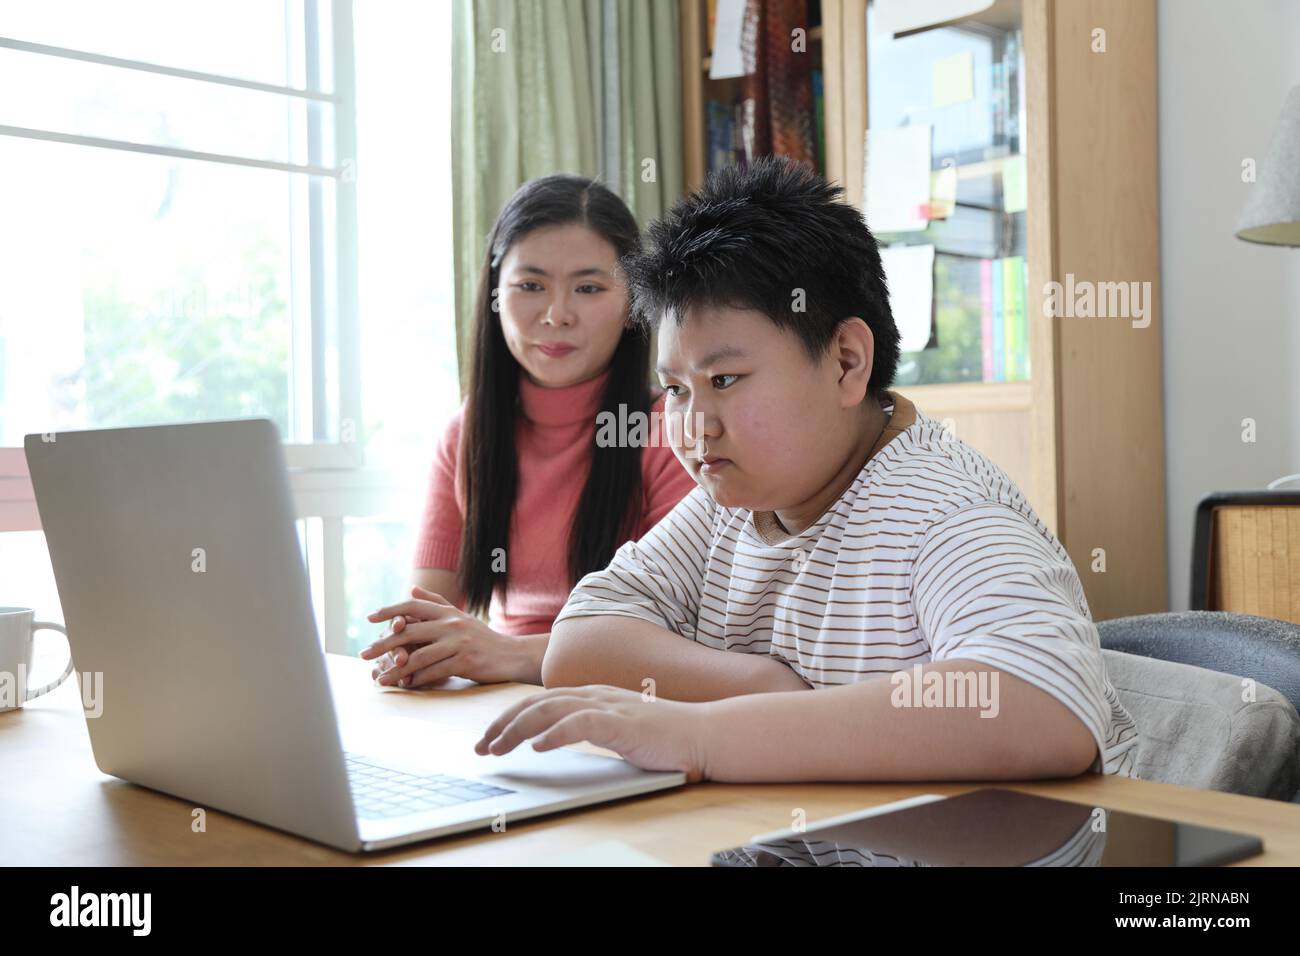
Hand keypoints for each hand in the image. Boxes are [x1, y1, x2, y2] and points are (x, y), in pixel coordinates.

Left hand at [360, 586, 529, 686]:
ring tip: (380, 678)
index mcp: (448, 612)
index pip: (412, 605)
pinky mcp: (465, 662)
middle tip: (364, 654)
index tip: (369, 618)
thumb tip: (411, 587)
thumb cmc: (483, 638)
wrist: (512, 656)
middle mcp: (451, 624)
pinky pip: (434, 672)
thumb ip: (436, 602)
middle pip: (409, 631)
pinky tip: (405, 686)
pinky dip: (417, 681)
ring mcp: (459, 643)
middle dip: (383, 643)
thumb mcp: (460, 617)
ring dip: (396, 669)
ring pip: (418, 656)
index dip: (389, 610)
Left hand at [474, 684, 710, 782]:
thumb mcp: (617, 728)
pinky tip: (538, 747)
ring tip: (498, 747)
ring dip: (519, 730)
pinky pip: (581, 725)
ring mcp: (609, 706)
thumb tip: (556, 739)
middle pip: (537, 702)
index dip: (511, 717)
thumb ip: (589, 727)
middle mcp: (596, 694)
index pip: (540, 700)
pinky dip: (556, 734)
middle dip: (504, 724)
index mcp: (593, 694)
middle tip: (482, 747)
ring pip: (551, 710)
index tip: (490, 738)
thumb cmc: (665, 736)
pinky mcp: (622, 723)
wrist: (704, 734)